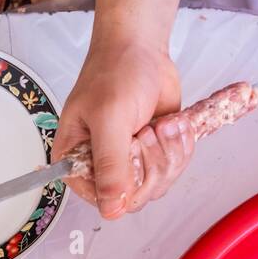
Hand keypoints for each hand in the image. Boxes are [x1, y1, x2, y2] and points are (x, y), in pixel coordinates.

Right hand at [52, 39, 186, 218]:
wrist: (141, 48)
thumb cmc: (115, 74)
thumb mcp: (109, 118)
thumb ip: (110, 165)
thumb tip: (111, 210)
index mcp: (76, 161)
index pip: (102, 200)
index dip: (126, 186)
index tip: (134, 153)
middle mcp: (101, 167)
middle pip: (136, 196)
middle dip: (153, 163)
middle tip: (149, 131)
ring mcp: (130, 162)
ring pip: (159, 184)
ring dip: (169, 152)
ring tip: (162, 125)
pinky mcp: (154, 153)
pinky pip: (174, 170)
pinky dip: (181, 147)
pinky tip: (172, 125)